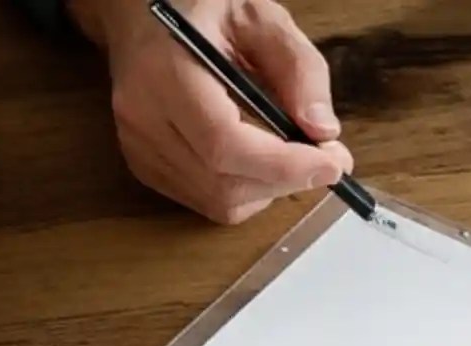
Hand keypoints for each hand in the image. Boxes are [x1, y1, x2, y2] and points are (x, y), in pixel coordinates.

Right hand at [69, 0, 351, 223]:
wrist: (143, 13)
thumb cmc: (202, 8)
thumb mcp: (261, 17)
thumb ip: (298, 68)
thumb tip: (322, 131)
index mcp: (167, 71)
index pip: (224, 143)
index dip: (284, 165)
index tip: (333, 162)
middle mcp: (142, 116)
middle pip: (223, 182)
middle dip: (287, 180)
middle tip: (329, 159)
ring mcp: (137, 146)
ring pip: (218, 201)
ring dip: (269, 189)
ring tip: (294, 156)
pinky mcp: (143, 165)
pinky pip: (204, 201)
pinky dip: (245, 191)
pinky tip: (260, 160)